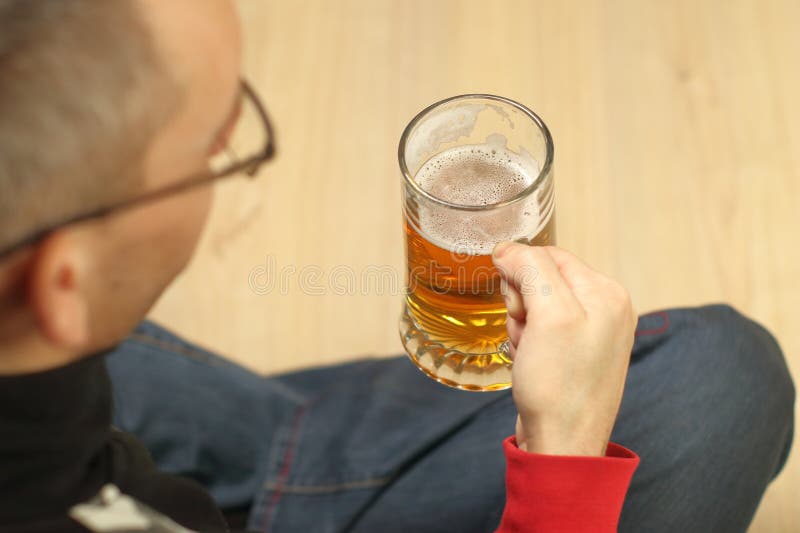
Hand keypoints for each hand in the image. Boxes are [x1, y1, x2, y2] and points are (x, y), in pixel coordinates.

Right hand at [491, 244, 636, 456]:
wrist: (561, 445)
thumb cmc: (559, 387)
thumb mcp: (548, 317)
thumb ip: (532, 270)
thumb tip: (508, 248)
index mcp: (607, 292)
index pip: (550, 256)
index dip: (522, 275)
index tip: (516, 303)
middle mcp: (605, 308)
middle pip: (542, 279)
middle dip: (521, 303)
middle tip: (527, 332)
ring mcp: (591, 332)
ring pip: (536, 304)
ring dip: (521, 324)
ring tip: (530, 351)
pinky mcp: (575, 353)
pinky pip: (540, 329)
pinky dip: (526, 341)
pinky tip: (530, 361)